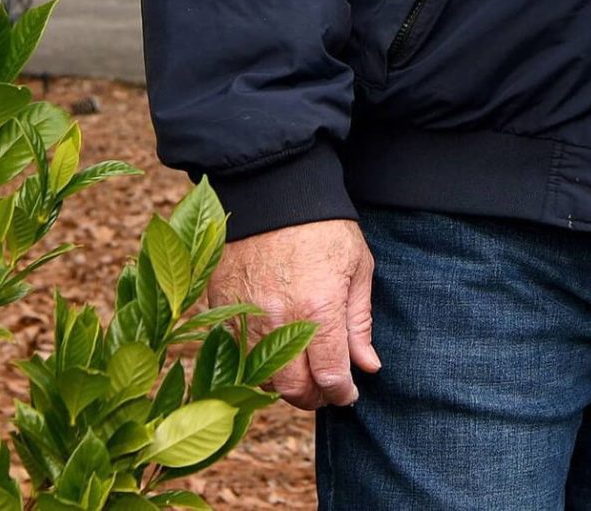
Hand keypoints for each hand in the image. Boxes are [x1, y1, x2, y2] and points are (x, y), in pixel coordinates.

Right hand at [211, 218, 381, 409]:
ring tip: (301, 371)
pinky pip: (236, 355)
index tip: (349, 394)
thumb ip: (359, 321)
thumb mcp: (357, 267)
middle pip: (292, 389)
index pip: (329, 376)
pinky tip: (273, 352)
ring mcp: (246, 318)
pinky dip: (256, 363)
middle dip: (313, 398)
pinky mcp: (222, 310)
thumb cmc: (323, 226)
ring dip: (283, 384)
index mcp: (318, 309)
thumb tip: (368, 366)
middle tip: (326, 390)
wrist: (272, 192)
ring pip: (261, 377)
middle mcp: (278, 321)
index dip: (342, 393)